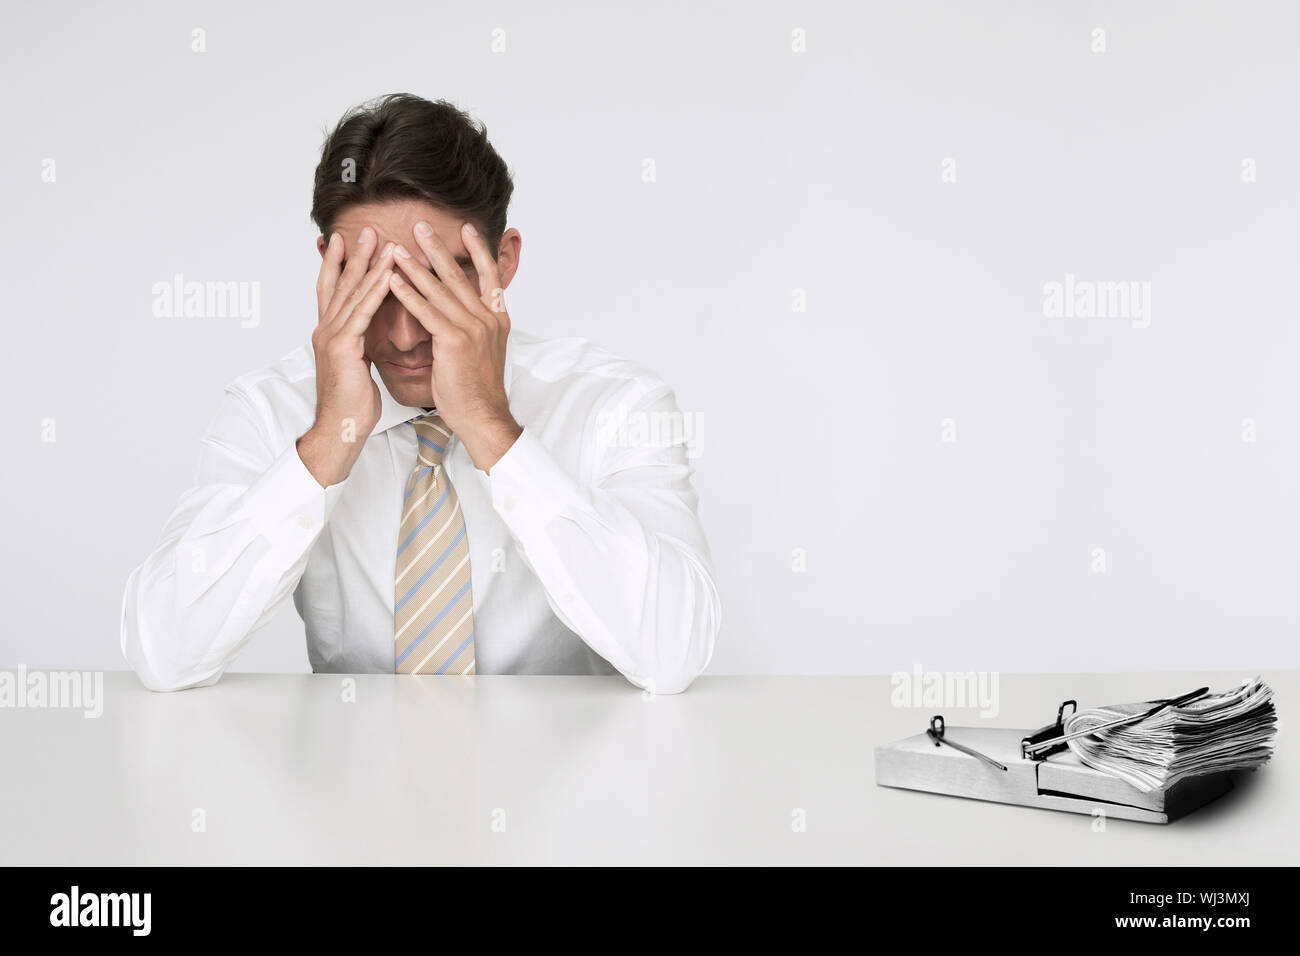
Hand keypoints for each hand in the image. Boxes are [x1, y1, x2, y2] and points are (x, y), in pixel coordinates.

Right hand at [298, 227, 394, 486]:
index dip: (339, 264)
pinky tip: (387, 277)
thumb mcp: (357, 366)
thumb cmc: (352, 403)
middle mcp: (327, 330)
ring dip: (367, 266)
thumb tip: (367, 334)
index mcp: (331, 333)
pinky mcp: (343, 348)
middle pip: (340, 284)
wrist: (340, 429)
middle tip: (366, 230)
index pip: (334, 291)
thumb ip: (359, 344)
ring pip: (351, 293)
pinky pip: (362, 314)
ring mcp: (332, 338)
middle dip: (353, 256)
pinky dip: (374, 293)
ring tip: (381, 243)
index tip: (347, 241)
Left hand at [389, 220, 521, 471]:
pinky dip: (408, 294)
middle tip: (420, 226)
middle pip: (460, 276)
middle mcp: (488, 319)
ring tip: (397, 248)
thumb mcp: (484, 351)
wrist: (483, 416)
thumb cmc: (478, 390)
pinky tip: (393, 281)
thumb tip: (462, 315)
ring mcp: (473, 329)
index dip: (479, 251)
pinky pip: (426, 312)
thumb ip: (475, 328)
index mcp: (497, 319)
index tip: (467, 229)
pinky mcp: (454, 341)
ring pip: (440, 290)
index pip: (489, 276)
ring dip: (415, 267)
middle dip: (438, 249)